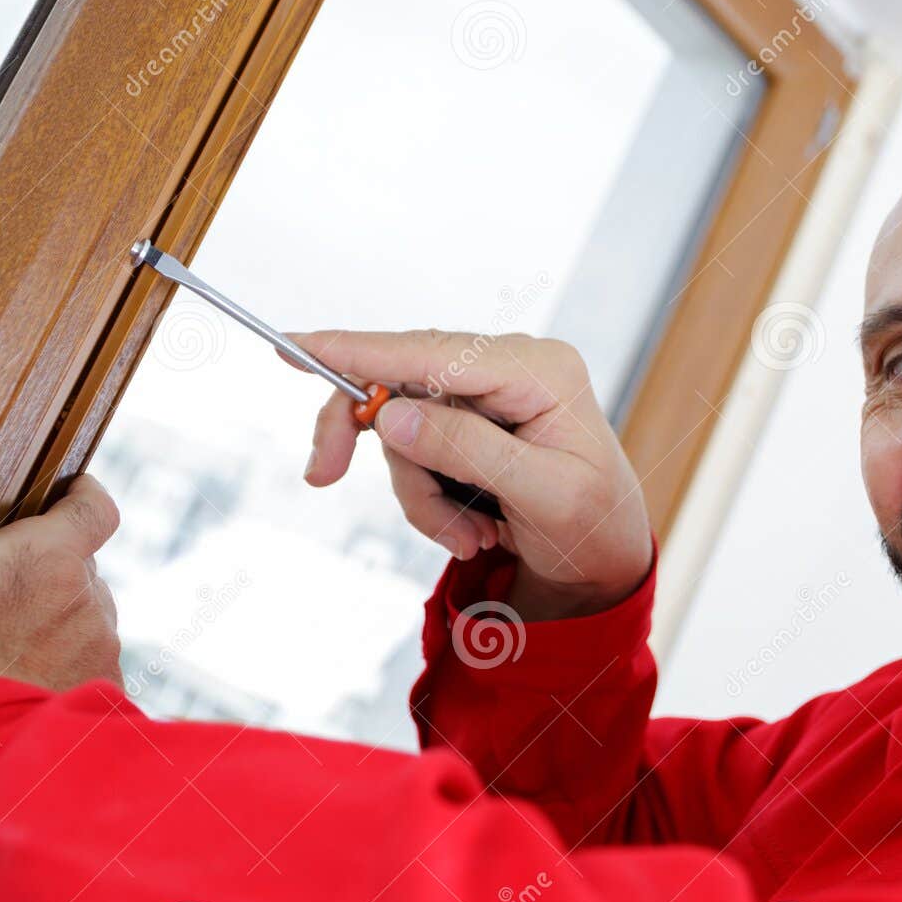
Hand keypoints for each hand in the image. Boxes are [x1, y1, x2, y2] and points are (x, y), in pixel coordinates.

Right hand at [0, 475, 124, 713]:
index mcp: (41, 555)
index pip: (93, 509)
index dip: (83, 500)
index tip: (75, 495)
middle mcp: (84, 595)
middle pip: (82, 575)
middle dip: (53, 586)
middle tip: (6, 615)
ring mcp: (100, 645)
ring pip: (89, 624)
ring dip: (60, 634)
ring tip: (5, 665)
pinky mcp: (104, 690)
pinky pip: (93, 668)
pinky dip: (68, 675)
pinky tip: (24, 695)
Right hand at [289, 330, 651, 619]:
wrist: (608, 557)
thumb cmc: (593, 525)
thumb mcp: (542, 496)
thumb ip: (467, 451)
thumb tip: (389, 415)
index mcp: (540, 371)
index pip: (433, 353)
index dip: (358, 350)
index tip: (294, 344)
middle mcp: (511, 368)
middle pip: (402, 385)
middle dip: (376, 445)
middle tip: (322, 476)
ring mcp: (489, 393)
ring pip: (404, 431)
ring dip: (424, 496)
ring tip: (471, 538)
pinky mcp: (472, 421)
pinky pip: (417, 452)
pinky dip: (432, 498)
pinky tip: (474, 528)